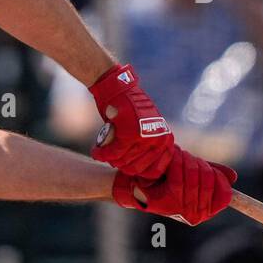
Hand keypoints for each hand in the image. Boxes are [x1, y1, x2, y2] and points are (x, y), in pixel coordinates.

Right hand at [89, 63, 174, 178]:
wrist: (118, 89)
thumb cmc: (129, 110)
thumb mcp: (148, 129)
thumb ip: (149, 148)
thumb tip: (142, 174)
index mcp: (166, 140)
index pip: (154, 171)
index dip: (138, 174)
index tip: (127, 169)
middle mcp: (158, 140)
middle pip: (136, 169)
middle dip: (121, 166)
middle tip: (112, 160)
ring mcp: (144, 138)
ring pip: (122, 162)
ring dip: (109, 161)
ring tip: (102, 154)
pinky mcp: (128, 135)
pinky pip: (112, 154)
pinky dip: (101, 155)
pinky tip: (96, 152)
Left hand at [112, 148, 234, 225]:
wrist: (136, 183)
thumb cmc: (165, 179)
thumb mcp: (191, 174)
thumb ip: (212, 174)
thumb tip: (233, 177)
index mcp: (205, 210)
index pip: (225, 194)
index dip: (217, 176)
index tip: (202, 166)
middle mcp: (196, 216)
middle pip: (208, 179)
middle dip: (196, 163)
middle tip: (183, 158)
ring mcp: (182, 211)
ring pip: (194, 175)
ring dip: (184, 160)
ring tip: (175, 159)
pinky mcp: (168, 202)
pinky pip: (179, 177)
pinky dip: (176, 164)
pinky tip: (171, 161)